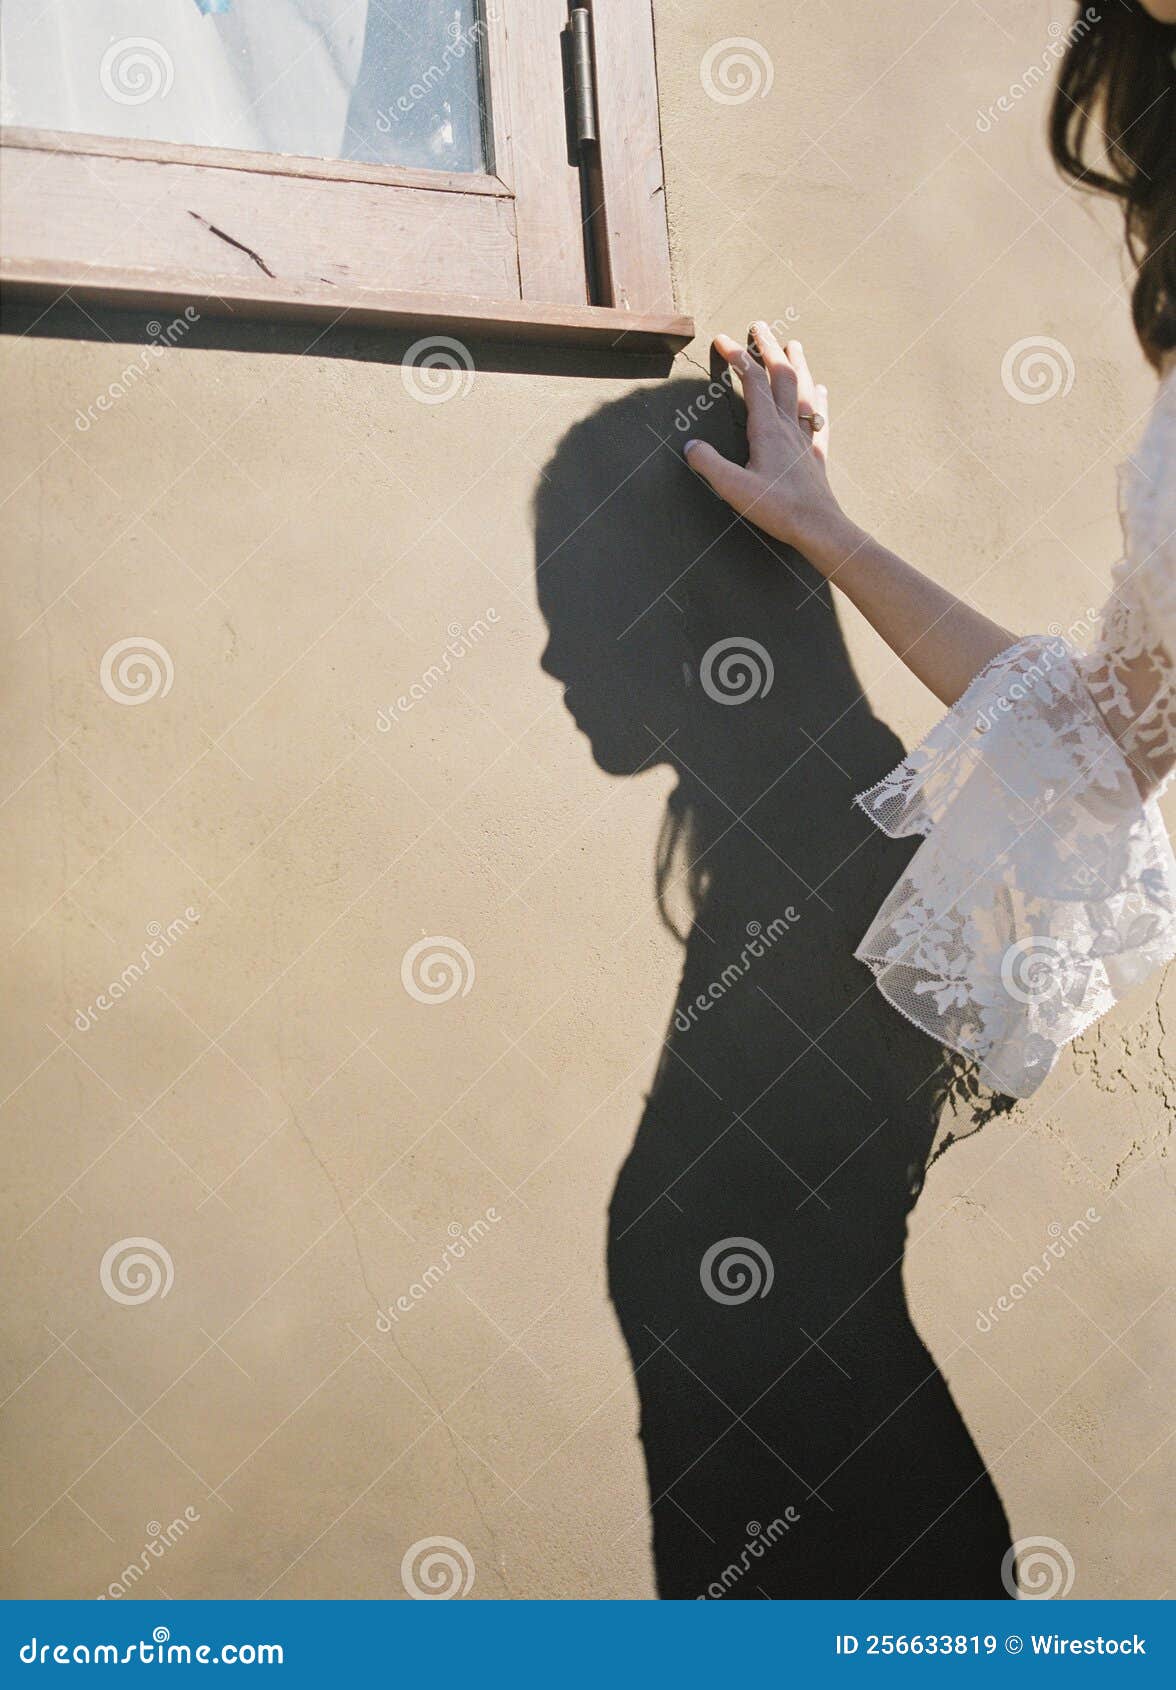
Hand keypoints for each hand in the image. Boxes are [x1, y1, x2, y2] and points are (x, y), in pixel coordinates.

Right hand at [684, 324, 845, 563]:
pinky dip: (818, 398)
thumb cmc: (777, 508)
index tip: (723, 338)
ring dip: (797, 364)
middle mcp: (788, 425)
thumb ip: (709, 464)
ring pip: (802, 390)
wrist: (818, 527)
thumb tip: (690, 445)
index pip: (751, 381)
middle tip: (760, 325)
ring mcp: (805, 438)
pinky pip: (818, 417)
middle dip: (769, 347)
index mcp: (766, 429)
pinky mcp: (816, 453)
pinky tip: (821, 390)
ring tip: (794, 344)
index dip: (738, 356)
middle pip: (781, 376)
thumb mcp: (734, 489)